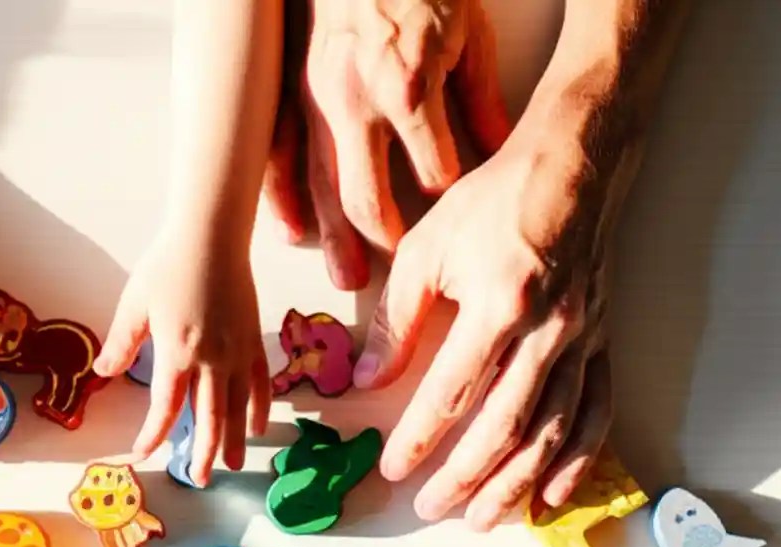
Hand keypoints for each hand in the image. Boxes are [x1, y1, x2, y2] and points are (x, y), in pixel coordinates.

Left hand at [94, 237, 270, 485]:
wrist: (212, 235)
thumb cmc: (168, 264)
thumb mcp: (135, 304)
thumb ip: (121, 343)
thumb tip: (104, 373)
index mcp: (178, 353)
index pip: (166, 408)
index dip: (153, 435)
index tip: (142, 453)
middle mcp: (212, 360)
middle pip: (209, 418)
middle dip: (203, 452)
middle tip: (199, 479)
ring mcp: (238, 351)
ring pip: (239, 407)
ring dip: (235, 440)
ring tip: (233, 466)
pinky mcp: (253, 339)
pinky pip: (260, 382)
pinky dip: (259, 407)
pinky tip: (257, 425)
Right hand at [263, 0, 510, 288]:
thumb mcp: (469, 36)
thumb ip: (480, 101)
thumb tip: (500, 151)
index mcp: (407, 88)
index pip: (433, 172)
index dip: (446, 199)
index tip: (454, 216)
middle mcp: (356, 101)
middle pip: (366, 198)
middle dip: (382, 243)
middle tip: (393, 274)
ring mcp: (316, 99)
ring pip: (321, 187)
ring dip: (334, 238)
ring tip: (346, 276)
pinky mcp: (291, 92)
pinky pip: (280, 156)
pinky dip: (284, 198)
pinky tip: (293, 229)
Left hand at [353, 136, 614, 530]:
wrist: (573, 166)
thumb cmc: (492, 201)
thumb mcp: (426, 249)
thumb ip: (397, 320)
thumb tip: (366, 379)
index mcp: (499, 304)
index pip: (452, 391)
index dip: (420, 437)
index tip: (392, 468)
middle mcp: (547, 331)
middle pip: (504, 426)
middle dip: (465, 476)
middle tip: (431, 509)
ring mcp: (581, 341)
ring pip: (551, 432)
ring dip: (517, 483)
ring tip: (484, 519)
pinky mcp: (601, 342)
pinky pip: (596, 412)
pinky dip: (578, 460)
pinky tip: (555, 495)